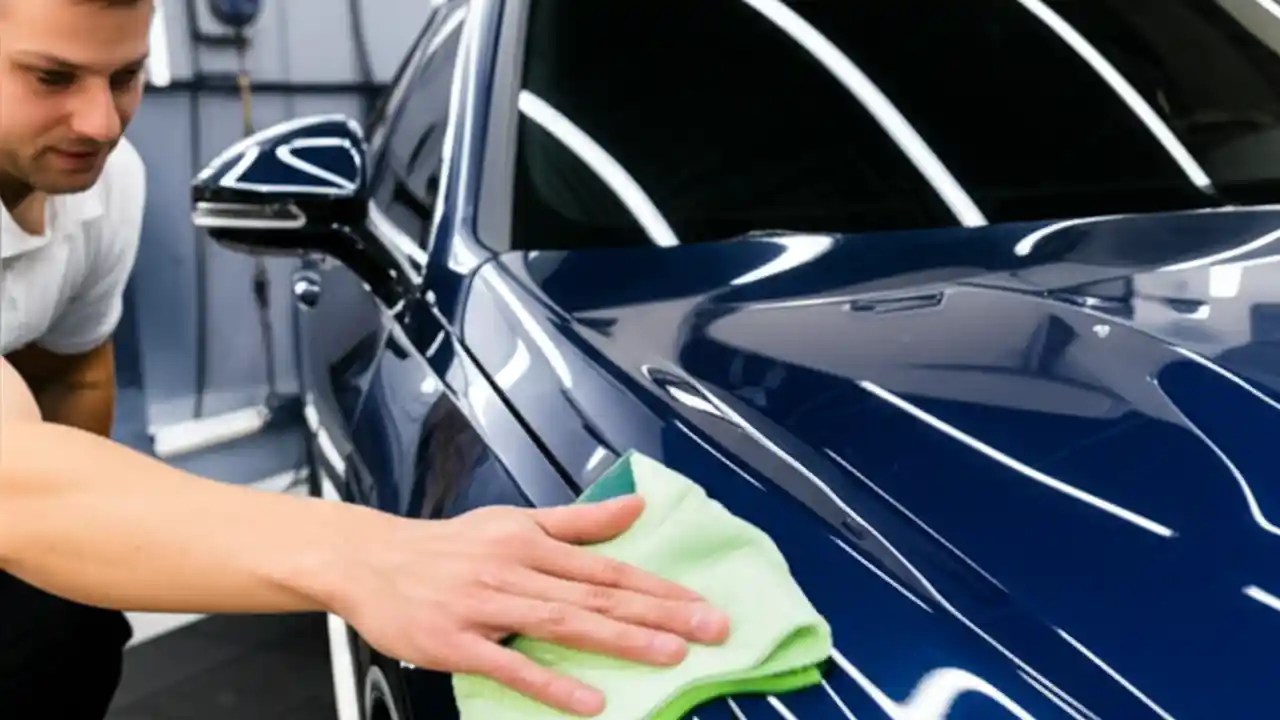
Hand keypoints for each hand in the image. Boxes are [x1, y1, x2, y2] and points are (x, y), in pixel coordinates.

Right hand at [331, 495, 730, 715]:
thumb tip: (637, 505)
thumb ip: (578, 521)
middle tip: (710, 629)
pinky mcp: (456, 642)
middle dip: (658, 613)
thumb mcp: (514, 521)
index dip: (658, 587)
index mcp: (531, 543)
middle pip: (596, 594)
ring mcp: (485, 606)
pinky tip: (589, 699)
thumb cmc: (448, 545)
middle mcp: (514, 570)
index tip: (703, 604)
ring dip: (619, 639)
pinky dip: (550, 683)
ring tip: (668, 655)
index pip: (607, 566)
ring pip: (562, 622)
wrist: (370, 560)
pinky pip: (509, 665)